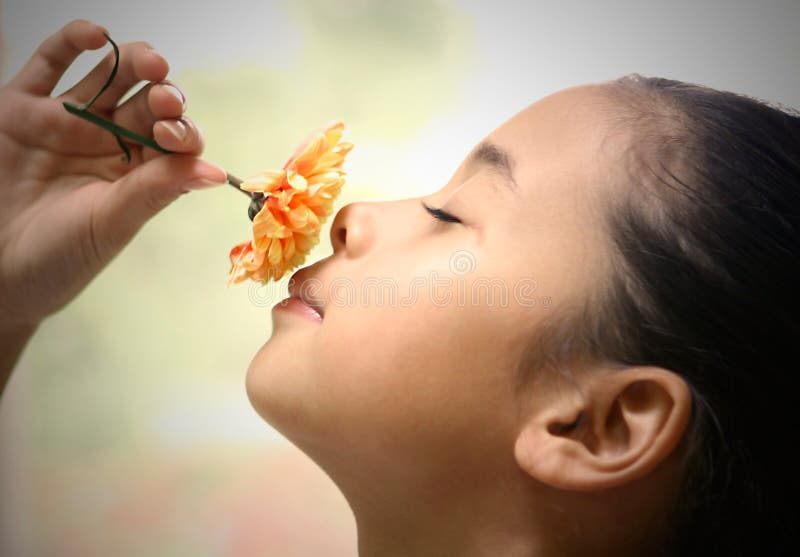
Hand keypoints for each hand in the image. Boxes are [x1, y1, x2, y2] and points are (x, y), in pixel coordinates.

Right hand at [0, 19, 227, 329]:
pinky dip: (70, 43)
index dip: (180, 131)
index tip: (173, 135)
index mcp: (138, 172)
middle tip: (166, 98)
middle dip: (163, 96)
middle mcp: (108, 142)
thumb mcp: (111, 222)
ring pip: (108, 78)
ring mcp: (67, 122)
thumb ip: (156, 191)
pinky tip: (95, 35)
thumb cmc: (58, 257)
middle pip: (147, 104)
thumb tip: (215, 173)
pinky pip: (49, 64)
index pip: (174, 140)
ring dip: (132, 63)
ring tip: (150, 63)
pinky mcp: (22, 107)